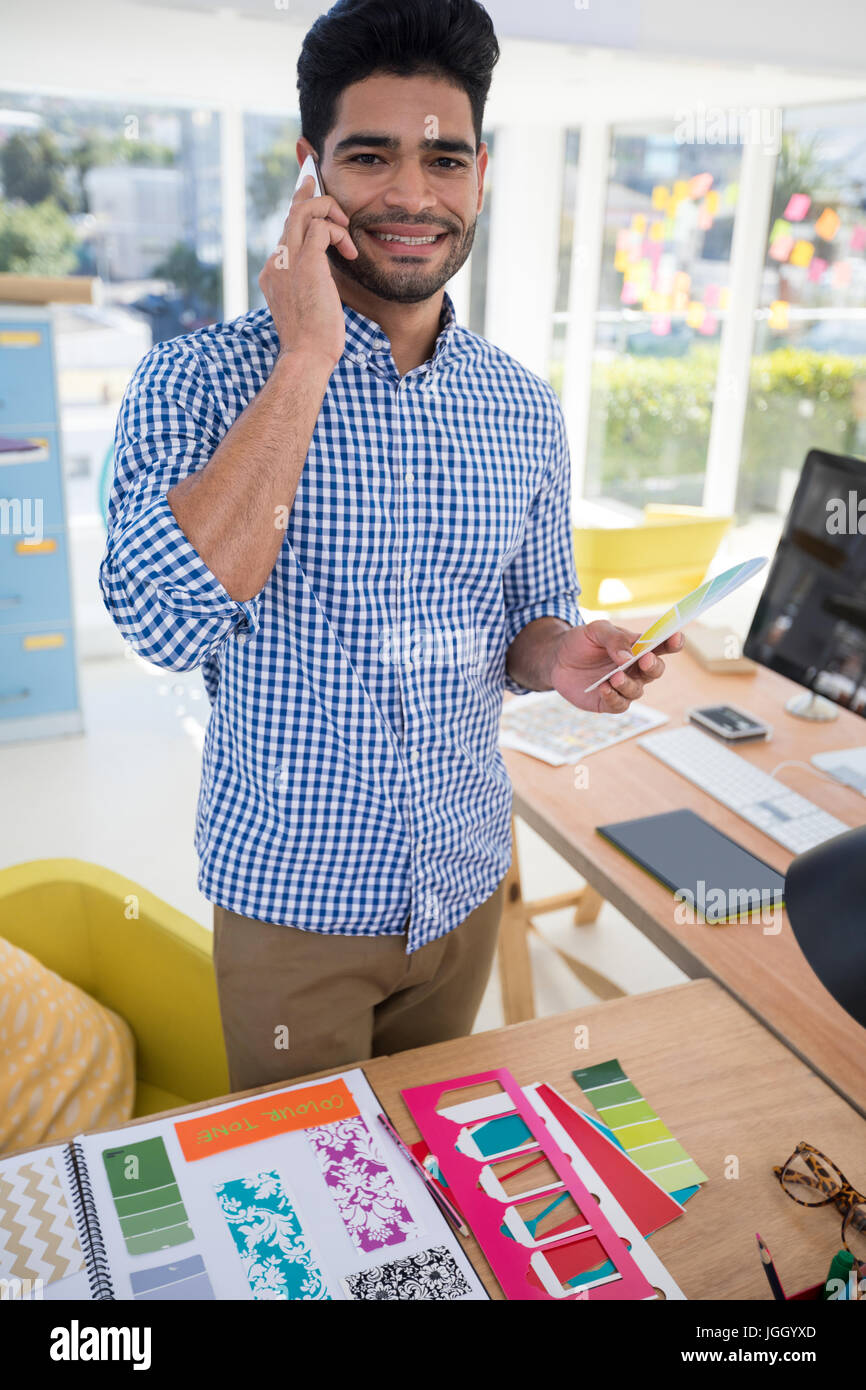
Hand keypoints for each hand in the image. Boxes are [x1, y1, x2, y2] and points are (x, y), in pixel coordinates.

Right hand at [258, 174, 358, 369]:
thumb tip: (324, 278)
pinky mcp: (306, 263)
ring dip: (329, 211)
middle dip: (307, 194)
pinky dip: (339, 233)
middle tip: (317, 181)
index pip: (286, 234)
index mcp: (273, 273)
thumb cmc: (313, 341)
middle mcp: (275, 262)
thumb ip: (310, 285)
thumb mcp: (308, 307)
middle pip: (291, 214)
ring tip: (346, 227)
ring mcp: (287, 261)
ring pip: (304, 212)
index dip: (299, 215)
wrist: (306, 356)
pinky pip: (322, 227)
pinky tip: (351, 252)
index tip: (308, 199)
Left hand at [549, 619, 684, 713]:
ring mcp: (623, 686)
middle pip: (655, 670)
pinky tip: (603, 687)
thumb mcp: (596, 630)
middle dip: (653, 666)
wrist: (556, 658)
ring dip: (628, 684)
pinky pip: (619, 704)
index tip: (677, 637)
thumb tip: (629, 657)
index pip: (661, 645)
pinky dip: (614, 697)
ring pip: (637, 690)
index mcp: (637, 648)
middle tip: (644, 659)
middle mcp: (635, 668)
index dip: (673, 642)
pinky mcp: (608, 701)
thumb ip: (614, 639)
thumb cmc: (580, 641)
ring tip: (614, 676)